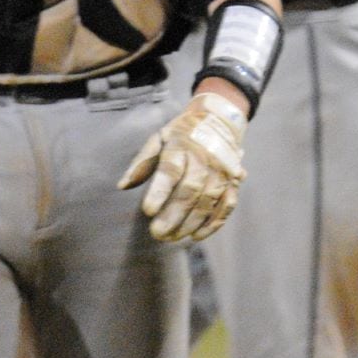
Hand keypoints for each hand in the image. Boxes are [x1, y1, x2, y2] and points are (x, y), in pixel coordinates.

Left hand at [119, 91, 247, 242]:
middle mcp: (205, 159)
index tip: (147, 211)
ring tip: (172, 237)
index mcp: (181, 146)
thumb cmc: (181, 134)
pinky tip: (197, 235)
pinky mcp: (234, 181)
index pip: (171, 170)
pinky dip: (214, 222)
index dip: (160, 192)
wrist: (220, 119)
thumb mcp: (158, 139)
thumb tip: (123, 186)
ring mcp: (222, 171)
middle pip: (191, 190)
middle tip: (157, 233)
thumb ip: (142, 163)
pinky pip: (227, 204)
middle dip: (174, 214)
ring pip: (209, 200)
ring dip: (192, 222)